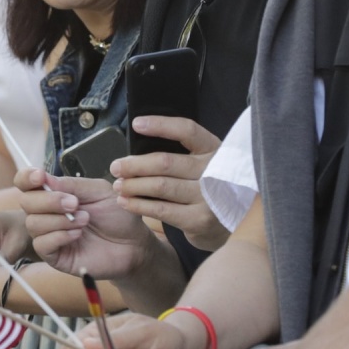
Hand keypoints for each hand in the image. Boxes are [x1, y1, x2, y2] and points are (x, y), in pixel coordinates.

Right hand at [15, 168, 157, 279]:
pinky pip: (41, 244)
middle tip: (75, 203)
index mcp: (54, 193)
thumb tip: (45, 179)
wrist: (133, 244)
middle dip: (49, 200)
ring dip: (59, 220)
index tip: (40, 176)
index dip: (26, 178)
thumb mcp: (99, 191)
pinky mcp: (54, 256)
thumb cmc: (117, 216)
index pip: (26, 183)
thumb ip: (72, 184)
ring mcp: (48, 235)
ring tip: (84, 220)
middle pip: (26, 202)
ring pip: (33, 223)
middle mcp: (46, 213)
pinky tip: (78, 235)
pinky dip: (59, 236)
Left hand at [111, 117, 226, 251]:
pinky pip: (161, 209)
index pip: (188, 130)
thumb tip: (137, 147)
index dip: (161, 125)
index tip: (136, 124)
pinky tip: (125, 202)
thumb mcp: (204, 164)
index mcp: (215, 150)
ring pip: (160, 186)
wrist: (233, 224)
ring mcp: (209, 197)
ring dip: (133, 185)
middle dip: (134, 165)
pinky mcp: (200, 220)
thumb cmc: (208, 187)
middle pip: (165, 162)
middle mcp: (215, 171)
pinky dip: (138, 205)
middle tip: (116, 167)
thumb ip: (181, 154)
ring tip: (118, 186)